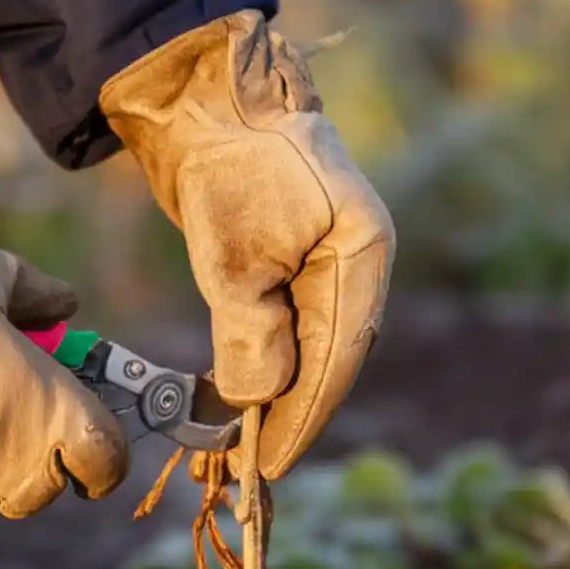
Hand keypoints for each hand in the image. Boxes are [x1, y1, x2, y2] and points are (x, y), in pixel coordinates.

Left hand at [100, 10, 395, 478]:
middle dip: (295, 410)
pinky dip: (270, 357)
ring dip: (282, 389)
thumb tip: (257, 399)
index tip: (272, 464)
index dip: (306, 415)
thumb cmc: (227, 169)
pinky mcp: (298, 256)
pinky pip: (292, 322)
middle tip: (257, 464)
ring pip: (312, 342)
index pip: (339, 354)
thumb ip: (252, 335)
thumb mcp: (235, 260)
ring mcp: (332, 257)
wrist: (206, 103)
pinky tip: (248, 388)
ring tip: (248, 441)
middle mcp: (359, 259)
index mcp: (363, 253)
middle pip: (333, 354)